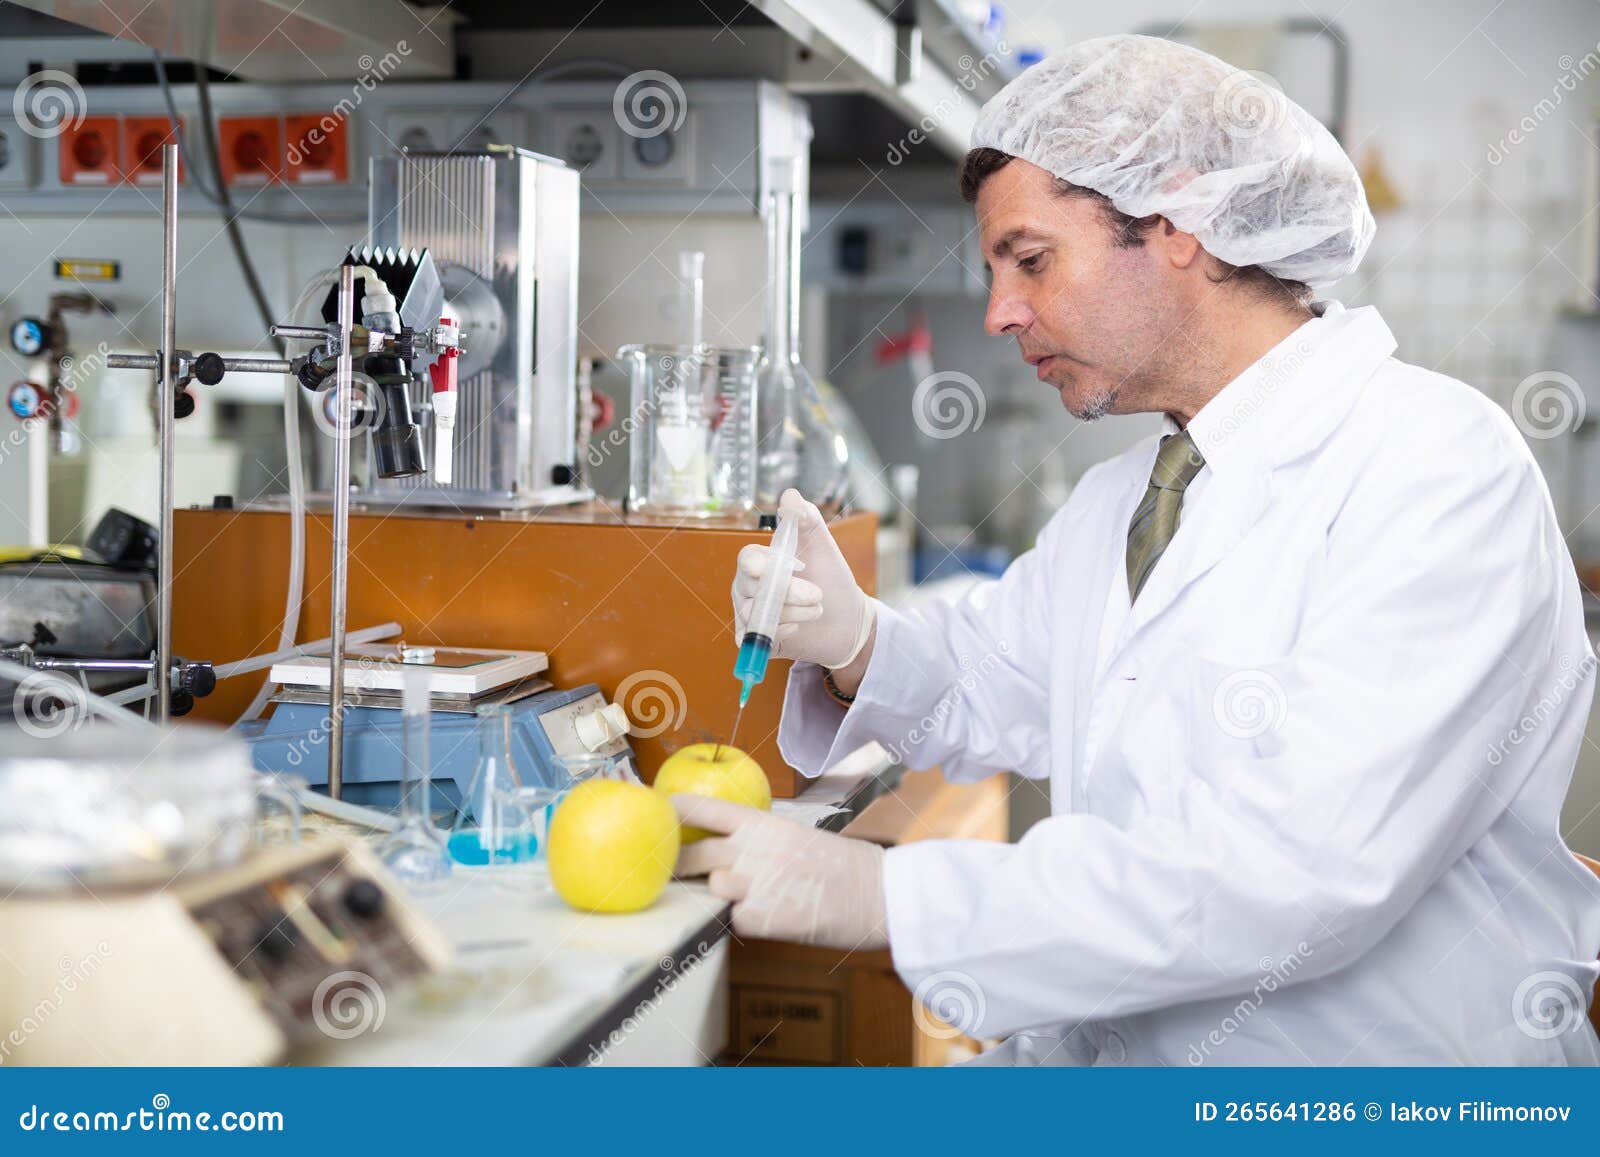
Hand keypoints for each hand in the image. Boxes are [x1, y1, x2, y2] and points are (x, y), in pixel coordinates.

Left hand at [672, 794, 888, 950]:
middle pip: (691, 854)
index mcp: (761, 823)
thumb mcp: (796, 837)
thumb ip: (758, 841)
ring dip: (720, 896)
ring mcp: (753, 884)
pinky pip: (735, 921)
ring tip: (749, 898)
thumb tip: (725, 848)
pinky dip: (746, 923)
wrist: (877, 893)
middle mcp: (751, 849)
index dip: (670, 811)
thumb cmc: (841, 866)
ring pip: (711, 888)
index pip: (700, 808)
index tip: (653, 813)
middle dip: (676, 865)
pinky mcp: (760, 918)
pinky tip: (773, 917)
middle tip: (668, 872)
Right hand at [732, 489, 875, 669]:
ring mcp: (750, 615)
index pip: (747, 560)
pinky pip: (755, 639)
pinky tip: (797, 629)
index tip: (793, 566)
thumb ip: (807, 518)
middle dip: (789, 592)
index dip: (764, 564)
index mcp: (759, 563)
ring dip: (793, 613)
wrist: (846, 620)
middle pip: (751, 589)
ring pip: (756, 614)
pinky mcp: (758, 641)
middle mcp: (748, 588)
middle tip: (818, 594)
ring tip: (816, 609)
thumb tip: (790, 494)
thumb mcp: (823, 545)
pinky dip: (778, 634)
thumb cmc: (831, 578)